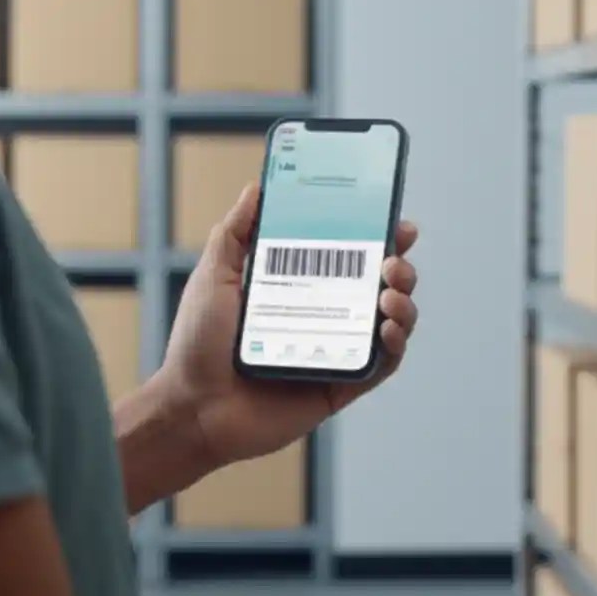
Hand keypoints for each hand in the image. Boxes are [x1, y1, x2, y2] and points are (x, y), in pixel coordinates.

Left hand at [155, 183, 419, 469]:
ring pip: (389, 323)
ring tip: (390, 293)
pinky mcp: (340, 387)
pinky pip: (380, 366)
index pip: (347, 257)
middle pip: (378, 286)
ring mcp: (334, 352)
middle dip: (399, 267)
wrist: (192, 406)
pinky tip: (388, 328)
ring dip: (403, 303)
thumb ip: (235, 233)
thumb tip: (257, 188)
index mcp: (298, 288)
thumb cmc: (197, 345)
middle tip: (392, 260)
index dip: (377, 238)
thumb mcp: (214, 276)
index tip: (395, 222)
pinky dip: (394, 346)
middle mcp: (322, 317)